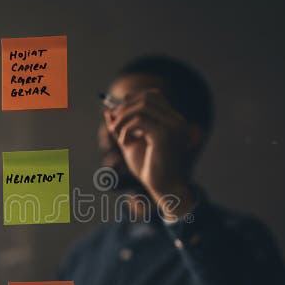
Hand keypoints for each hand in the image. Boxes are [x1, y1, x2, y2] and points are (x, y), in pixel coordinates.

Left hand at [103, 89, 198, 218]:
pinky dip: (126, 129)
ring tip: (118, 135)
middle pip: (147, 98)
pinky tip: (124, 142)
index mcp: (174, 120)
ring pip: (142, 107)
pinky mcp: (165, 135)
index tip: (117, 112)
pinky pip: (139, 121)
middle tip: (114, 125)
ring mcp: (173, 126)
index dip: (133, 99)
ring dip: (123, 119)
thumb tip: (107, 110)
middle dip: (125, 108)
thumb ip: (121, 126)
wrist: (164, 188)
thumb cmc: (149, 168)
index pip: (154, 95)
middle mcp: (177, 120)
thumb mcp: (131, 143)